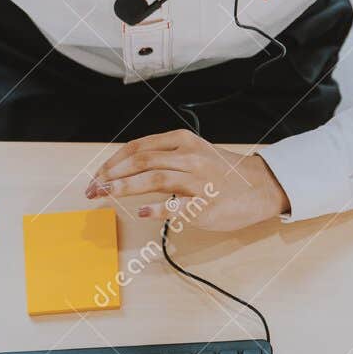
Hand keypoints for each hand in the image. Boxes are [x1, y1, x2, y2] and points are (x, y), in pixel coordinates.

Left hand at [86, 128, 290, 231]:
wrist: (259, 186)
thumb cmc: (221, 171)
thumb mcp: (192, 152)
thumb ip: (163, 156)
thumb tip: (124, 168)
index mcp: (182, 141)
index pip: (138, 147)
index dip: (113, 162)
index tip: (97, 175)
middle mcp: (189, 156)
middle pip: (142, 161)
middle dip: (112, 175)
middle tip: (94, 189)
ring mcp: (198, 180)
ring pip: (155, 179)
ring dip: (126, 187)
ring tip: (107, 195)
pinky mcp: (206, 204)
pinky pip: (178, 206)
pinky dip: (157, 209)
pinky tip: (141, 213)